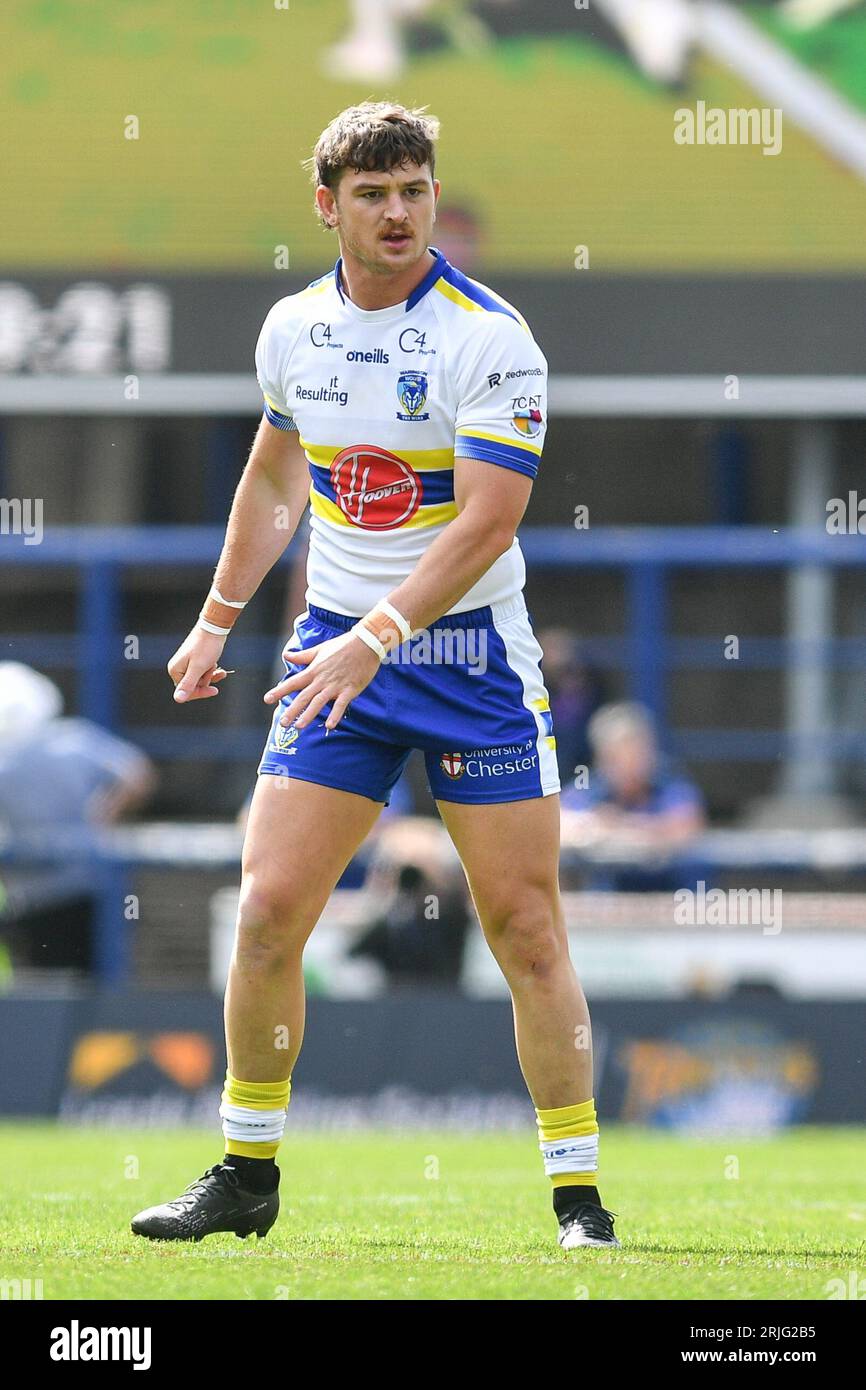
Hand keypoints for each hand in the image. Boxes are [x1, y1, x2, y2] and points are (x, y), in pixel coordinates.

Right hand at [168, 627, 232, 702]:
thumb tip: (178, 699)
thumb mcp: (198, 668)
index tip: (215, 690)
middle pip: (194, 686)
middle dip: (206, 680)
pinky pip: (203, 673)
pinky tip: (221, 670)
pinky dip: (212, 672)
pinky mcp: (195, 661)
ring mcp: (186, 664)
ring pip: (200, 680)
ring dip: (210, 675)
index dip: (201, 693)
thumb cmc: (206, 646)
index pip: (187, 692)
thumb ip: (188, 684)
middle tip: (212, 668)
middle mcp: (178, 668)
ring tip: (214, 663)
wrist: (214, 628)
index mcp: (175, 671)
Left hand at [263, 630, 380, 731]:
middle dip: (292, 710)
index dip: (279, 691)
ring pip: (319, 702)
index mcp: (314, 670)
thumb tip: (286, 655)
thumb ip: (302, 656)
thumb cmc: (342, 645)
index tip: (267, 699)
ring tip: (299, 726)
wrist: (365, 643)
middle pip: (304, 697)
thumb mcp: (319, 649)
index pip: (293, 682)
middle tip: (283, 723)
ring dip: (309, 715)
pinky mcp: (349, 690)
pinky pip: (341, 705)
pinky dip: (335, 714)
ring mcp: (335, 686)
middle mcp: (322, 680)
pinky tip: (330, 725)